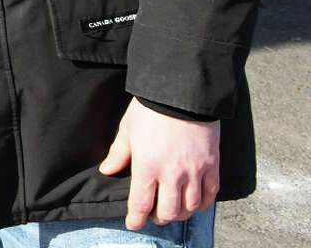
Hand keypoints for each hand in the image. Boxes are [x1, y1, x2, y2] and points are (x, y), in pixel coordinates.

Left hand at [99, 98, 220, 228]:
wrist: (182, 94)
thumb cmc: (150, 110)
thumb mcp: (127, 130)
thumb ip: (118, 153)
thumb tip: (107, 170)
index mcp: (147, 167)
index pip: (141, 203)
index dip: (136, 219)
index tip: (133, 224)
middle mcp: (172, 175)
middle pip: (168, 211)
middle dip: (160, 217)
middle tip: (154, 215)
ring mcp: (195, 171)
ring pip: (191, 207)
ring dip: (181, 213)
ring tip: (174, 209)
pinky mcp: (212, 165)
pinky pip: (211, 193)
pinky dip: (203, 203)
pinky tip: (196, 203)